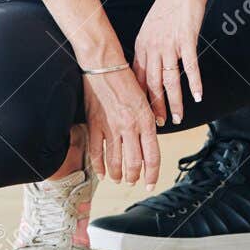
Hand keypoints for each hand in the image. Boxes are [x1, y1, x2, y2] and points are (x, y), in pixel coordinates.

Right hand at [82, 66, 160, 187]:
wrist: (105, 66)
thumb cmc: (126, 79)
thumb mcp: (144, 98)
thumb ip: (149, 118)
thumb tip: (155, 133)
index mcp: (146, 120)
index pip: (152, 155)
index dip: (152, 173)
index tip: (151, 183)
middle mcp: (130, 127)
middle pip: (133, 164)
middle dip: (134, 177)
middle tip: (133, 182)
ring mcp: (111, 128)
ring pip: (115, 162)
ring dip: (118, 175)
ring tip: (119, 179)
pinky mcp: (95, 126)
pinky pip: (97, 153)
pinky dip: (100, 167)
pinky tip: (103, 173)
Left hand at [131, 0, 209, 127]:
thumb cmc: (171, 3)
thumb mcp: (153, 26)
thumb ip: (150, 46)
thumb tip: (149, 66)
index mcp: (142, 44)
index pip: (137, 78)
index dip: (140, 99)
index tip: (143, 115)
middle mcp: (152, 46)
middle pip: (151, 83)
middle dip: (155, 106)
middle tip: (159, 124)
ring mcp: (169, 43)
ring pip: (169, 79)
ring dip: (174, 101)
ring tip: (177, 118)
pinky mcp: (186, 38)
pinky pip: (189, 65)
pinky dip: (194, 82)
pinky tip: (198, 95)